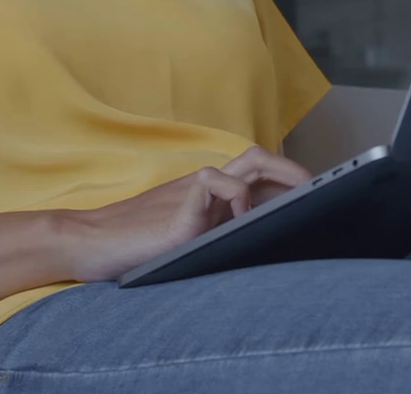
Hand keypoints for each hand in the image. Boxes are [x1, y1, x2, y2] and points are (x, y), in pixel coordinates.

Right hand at [56, 146, 311, 283]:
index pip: (253, 177)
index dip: (285, 180)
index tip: (313, 195)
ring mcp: (194, 193)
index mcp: (205, 197)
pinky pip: (221, 185)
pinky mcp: (183, 205)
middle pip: (259, 161)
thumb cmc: (131, 249)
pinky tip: (241, 223)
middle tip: (321, 190)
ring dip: (283, 178)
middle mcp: (203, 188)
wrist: (88, 245)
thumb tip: (260, 249)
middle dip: (295, 172)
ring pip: (248, 165)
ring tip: (303, 198)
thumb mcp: (181, 242)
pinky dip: (239, 201)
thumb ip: (212, 237)